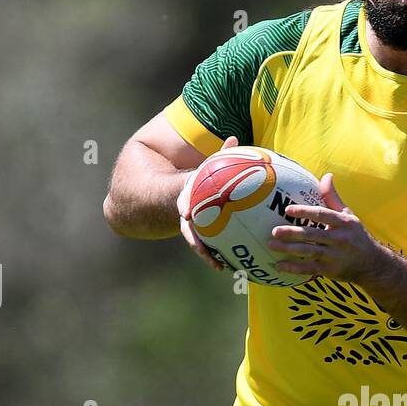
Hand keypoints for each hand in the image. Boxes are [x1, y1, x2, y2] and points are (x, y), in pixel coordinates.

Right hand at [178, 135, 239, 270]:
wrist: (172, 196)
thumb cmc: (197, 179)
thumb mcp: (206, 167)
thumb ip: (219, 156)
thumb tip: (235, 138)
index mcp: (185, 195)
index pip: (182, 200)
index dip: (183, 205)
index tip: (184, 213)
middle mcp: (185, 212)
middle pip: (186, 227)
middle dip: (192, 237)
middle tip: (199, 247)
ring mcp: (189, 225)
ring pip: (194, 241)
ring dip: (204, 253)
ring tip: (218, 264)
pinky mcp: (198, 235)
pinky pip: (206, 247)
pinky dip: (214, 256)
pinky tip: (226, 267)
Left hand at [269, 174, 382, 282]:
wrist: (372, 264)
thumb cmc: (356, 236)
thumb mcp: (349, 216)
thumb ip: (334, 198)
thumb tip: (327, 175)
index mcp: (343, 223)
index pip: (322, 215)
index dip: (305, 212)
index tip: (288, 209)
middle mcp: (339, 239)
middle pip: (312, 235)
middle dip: (292, 233)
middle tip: (274, 231)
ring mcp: (335, 256)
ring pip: (308, 252)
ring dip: (288, 250)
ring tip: (271, 245)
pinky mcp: (330, 270)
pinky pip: (309, 269)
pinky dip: (294, 268)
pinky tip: (279, 265)